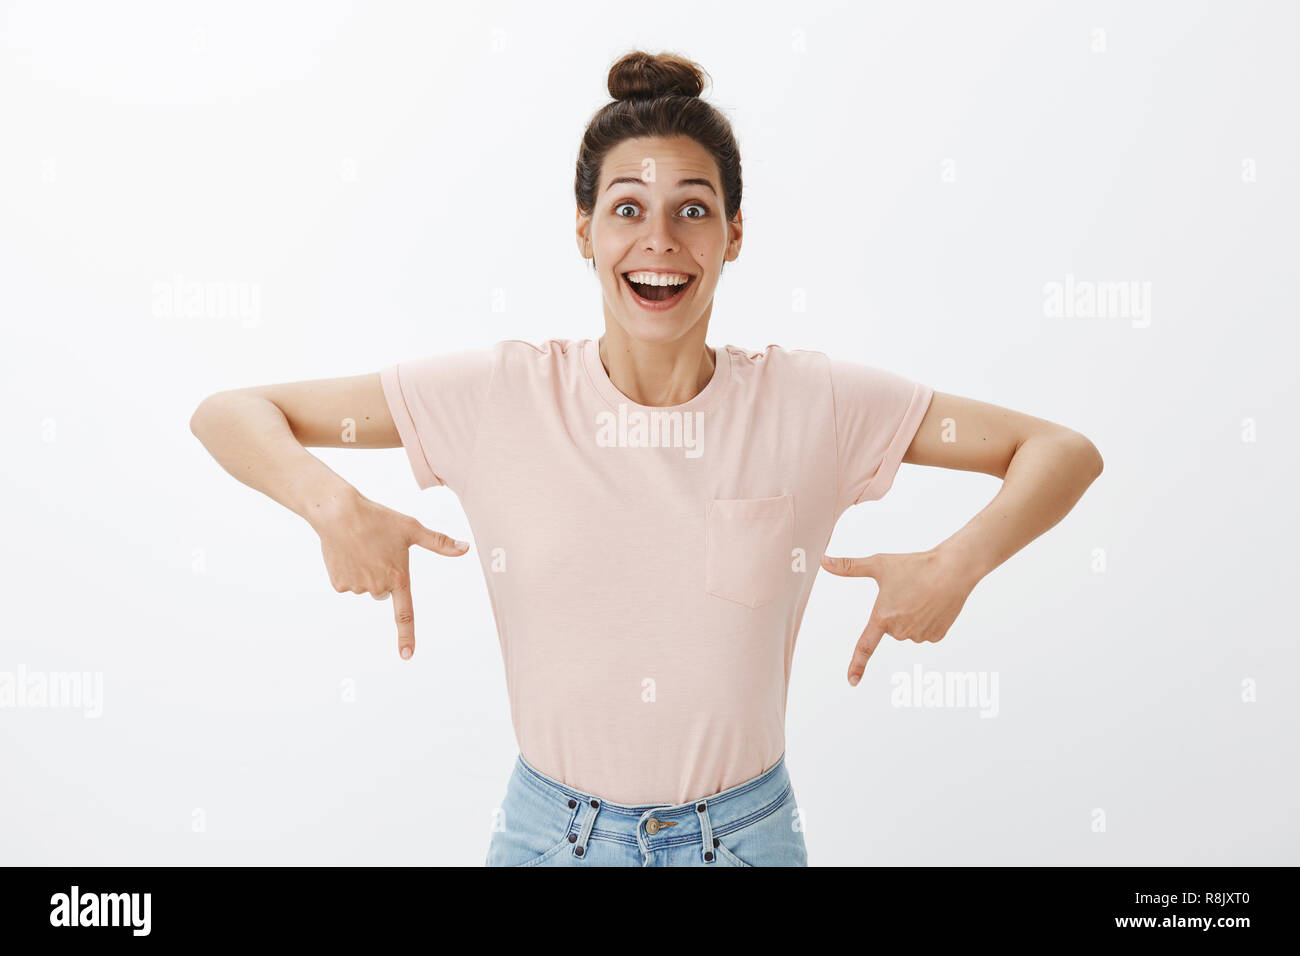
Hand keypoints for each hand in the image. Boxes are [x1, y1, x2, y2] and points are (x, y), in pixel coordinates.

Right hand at [311, 492, 468, 659]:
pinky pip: (348, 584)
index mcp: (398, 576)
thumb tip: (466, 548)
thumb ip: (440, 543)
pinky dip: (348, 571)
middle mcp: (378, 586)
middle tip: (378, 551)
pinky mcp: (339, 584)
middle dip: (384, 576)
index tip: (407, 655)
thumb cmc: (379, 518)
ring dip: (365, 572)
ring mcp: (357, 587)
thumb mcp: (412, 529)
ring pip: (366, 587)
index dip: (406, 636)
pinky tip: (347, 553)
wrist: (339, 513)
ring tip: (361, 548)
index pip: (405, 614)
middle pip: (385, 591)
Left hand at [819, 549, 975, 685]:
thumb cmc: (915, 565)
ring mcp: (920, 636)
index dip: (857, 664)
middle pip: (890, 628)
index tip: (851, 681)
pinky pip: (925, 632)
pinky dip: (927, 620)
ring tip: (924, 595)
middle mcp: (900, 632)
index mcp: (883, 618)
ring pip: (908, 630)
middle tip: (908, 591)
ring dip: (912, 616)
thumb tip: (823, 561)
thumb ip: (849, 567)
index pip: (865, 646)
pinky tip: (934, 604)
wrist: (953, 570)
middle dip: (895, 612)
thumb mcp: (879, 564)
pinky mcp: (937, 636)